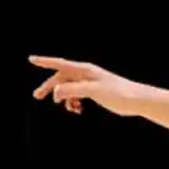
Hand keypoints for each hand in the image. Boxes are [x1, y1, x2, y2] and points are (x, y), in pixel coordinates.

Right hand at [29, 55, 145, 116]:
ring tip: (70, 109)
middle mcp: (86, 74)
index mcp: (85, 70)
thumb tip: (56, 92)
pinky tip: (77, 109)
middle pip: (61, 78)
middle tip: (37, 96)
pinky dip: (74, 102)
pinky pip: (77, 95)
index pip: (60, 64)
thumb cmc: (118, 93)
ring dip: (64, 98)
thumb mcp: (94, 91)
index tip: (31, 59)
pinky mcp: (95, 92)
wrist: (137, 100)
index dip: (45, 62)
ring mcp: (90, 83)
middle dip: (50, 87)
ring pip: (69, 88)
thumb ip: (74, 90)